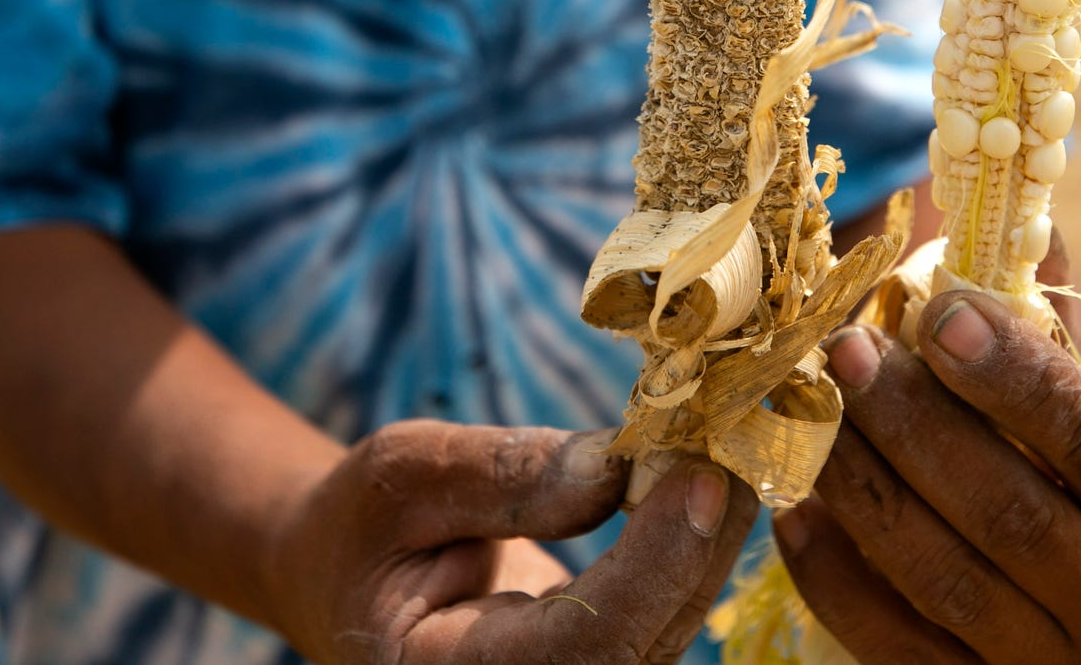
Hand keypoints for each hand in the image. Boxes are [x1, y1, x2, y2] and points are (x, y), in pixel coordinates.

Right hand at [261, 419, 757, 663]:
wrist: (344, 577)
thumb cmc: (360, 523)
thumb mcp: (403, 474)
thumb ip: (501, 474)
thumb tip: (616, 466)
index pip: (583, 645)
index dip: (652, 565)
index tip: (697, 475)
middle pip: (644, 642)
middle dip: (698, 539)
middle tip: (736, 438)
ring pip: (668, 631)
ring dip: (709, 536)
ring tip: (730, 439)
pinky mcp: (599, 663)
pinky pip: (664, 616)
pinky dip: (692, 542)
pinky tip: (708, 472)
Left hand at [777, 240, 1080, 662]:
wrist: (1072, 619)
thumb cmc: (1077, 479)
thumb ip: (1056, 316)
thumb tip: (1014, 201)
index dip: (1016, 377)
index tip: (936, 310)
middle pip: (1015, 511)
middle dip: (918, 422)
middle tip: (843, 348)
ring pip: (945, 576)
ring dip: (866, 484)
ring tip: (810, 406)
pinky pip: (893, 643)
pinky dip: (835, 573)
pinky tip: (794, 505)